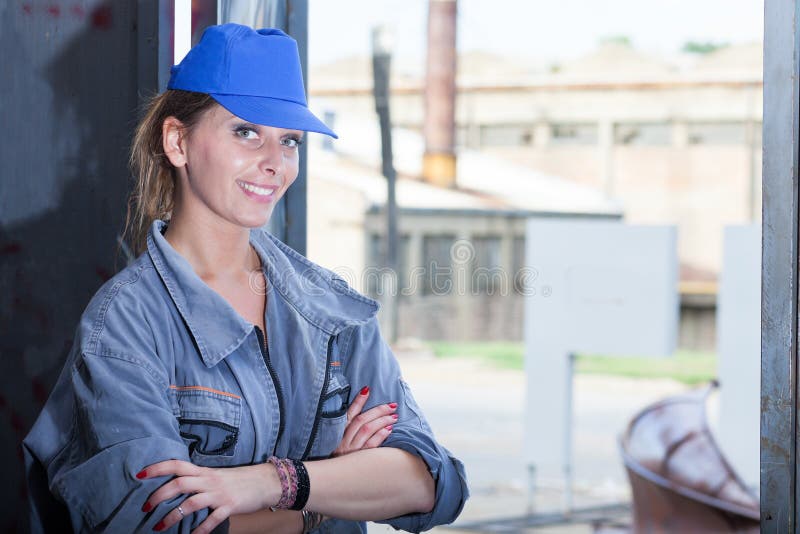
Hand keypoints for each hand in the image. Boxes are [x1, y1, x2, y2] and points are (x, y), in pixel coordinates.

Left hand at [138, 460, 278, 533]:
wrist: (265, 481)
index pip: (176, 464)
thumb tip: (175, 486)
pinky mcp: (229, 506)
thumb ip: (197, 479)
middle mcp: (209, 480)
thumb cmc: (238, 480)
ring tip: (158, 527)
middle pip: (179, 483)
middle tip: (145, 507)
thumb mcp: (215, 475)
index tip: (139, 475)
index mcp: (204, 471)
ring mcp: (219, 494)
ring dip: (172, 516)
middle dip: (158, 495)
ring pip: (191, 503)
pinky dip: (200, 530)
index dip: (157, 468)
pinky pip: (211, 520)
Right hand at [332, 386, 396, 456]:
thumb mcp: (339, 443)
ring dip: (382, 420)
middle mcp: (343, 440)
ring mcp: (351, 450)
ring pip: (368, 429)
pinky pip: (372, 445)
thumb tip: (366, 414)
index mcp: (337, 434)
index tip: (367, 389)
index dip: (358, 401)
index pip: (349, 413)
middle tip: (391, 406)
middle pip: (362, 420)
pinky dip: (381, 435)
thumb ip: (349, 430)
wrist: (333, 481)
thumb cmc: (340, 459)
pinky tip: (389, 430)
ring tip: (394, 416)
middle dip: (378, 411)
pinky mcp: (359, 460)